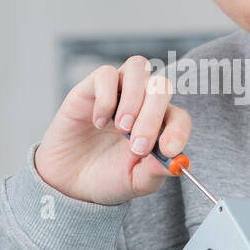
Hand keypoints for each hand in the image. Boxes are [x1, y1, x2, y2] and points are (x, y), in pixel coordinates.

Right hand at [33, 55, 191, 205]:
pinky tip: (98, 123)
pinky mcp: (90, 88)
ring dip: (134, 98)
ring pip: (138, 66)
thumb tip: (175, 163)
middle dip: (152, 116)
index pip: (179, 116)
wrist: (69, 182)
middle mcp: (142, 103)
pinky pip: (106, 74)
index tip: (169, 150)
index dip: (178, 130)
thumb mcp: (135, 183)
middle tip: (138, 145)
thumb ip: (155, 172)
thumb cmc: (106, 178)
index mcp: (159, 126)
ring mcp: (117, 92)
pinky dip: (106, 98)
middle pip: (161, 87)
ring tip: (121, 128)